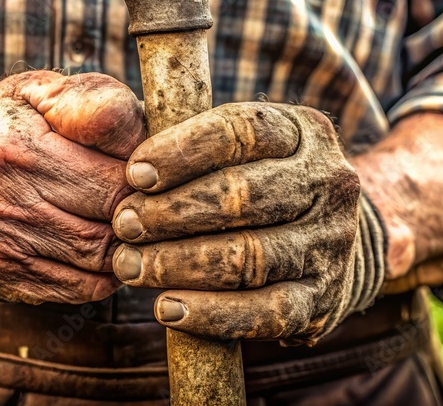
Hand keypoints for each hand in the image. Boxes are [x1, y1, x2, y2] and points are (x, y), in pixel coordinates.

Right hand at [0, 70, 145, 304]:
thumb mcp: (38, 92)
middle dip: (142, 209)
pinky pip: (79, 288)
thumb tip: (136, 138)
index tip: (144, 167)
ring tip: (126, 222)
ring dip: (127, 244)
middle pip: (113, 217)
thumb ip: (93, 101)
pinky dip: (103, 273)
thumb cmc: (4, 127)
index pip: (118, 172)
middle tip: (148, 198)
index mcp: (14, 141)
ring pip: (100, 258)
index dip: (147, 172)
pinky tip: (98, 249)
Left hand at [111, 103, 384, 344]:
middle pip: (243, 196)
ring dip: (178, 264)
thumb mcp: (239, 147)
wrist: (337, 245)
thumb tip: (106, 128)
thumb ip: (186, 135)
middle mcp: (328, 183)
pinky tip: (167, 308)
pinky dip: (211, 314)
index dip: (183, 151)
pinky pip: (265, 313)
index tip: (134, 174)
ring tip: (130, 267)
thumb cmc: (257, 185)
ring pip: (249, 257)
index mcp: (304, 132)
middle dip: (172, 212)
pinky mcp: (323, 299)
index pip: (243, 130)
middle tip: (123, 224)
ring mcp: (330, 243)